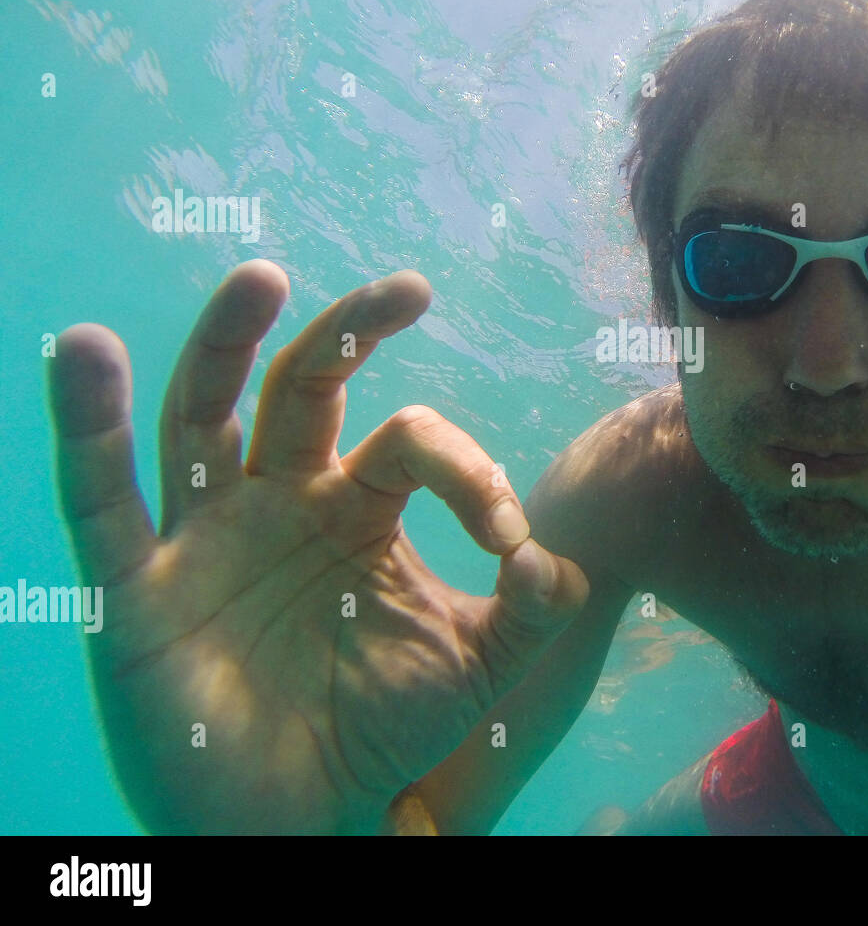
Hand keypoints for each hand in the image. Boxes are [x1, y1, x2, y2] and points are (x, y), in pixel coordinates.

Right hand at [48, 261, 586, 833]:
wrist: (303, 818)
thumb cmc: (383, 733)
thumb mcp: (474, 670)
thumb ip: (528, 615)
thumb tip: (557, 560)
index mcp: (358, 508)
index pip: (412, 443)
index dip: (467, 471)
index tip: (506, 536)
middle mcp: (282, 500)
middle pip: (306, 388)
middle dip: (351, 334)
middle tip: (410, 289)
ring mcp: (208, 534)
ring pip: (205, 413)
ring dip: (226, 342)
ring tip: (264, 277)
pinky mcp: (138, 586)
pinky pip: (100, 497)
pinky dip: (87, 426)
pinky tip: (83, 352)